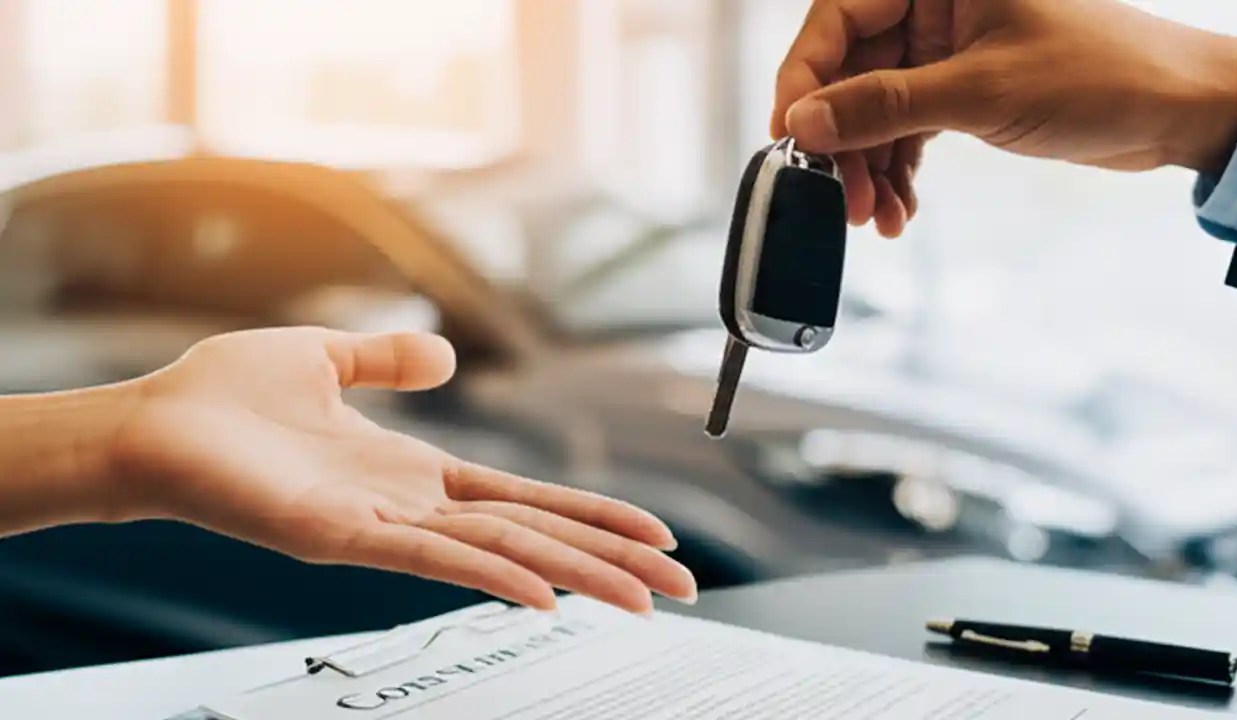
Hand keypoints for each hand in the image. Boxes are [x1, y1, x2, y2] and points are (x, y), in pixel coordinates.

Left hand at [108, 328, 696, 613]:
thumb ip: (389, 358)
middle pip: (531, 536)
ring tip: (643, 598)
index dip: (591, 517)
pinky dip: (493, 574)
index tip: (654, 536)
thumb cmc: (223, 398)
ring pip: (501, 553)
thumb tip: (447, 358)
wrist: (150, 423)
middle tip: (682, 588)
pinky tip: (546, 597)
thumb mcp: (325, 358)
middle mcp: (410, 507)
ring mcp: (381, 527)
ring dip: (575, 577)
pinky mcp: (342, 536)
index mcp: (413, 472)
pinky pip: (432, 559)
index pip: (523, 501)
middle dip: (609, 561)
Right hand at [773, 0, 1236, 236]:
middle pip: (850, 72)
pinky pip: (905, 128)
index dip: (805, 81)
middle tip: (838, 197)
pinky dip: (897, 171)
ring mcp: (945, 48)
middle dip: (842, 141)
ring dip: (868, 168)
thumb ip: (884, 106)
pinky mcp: (959, 86)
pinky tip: (897, 210)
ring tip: (874, 217)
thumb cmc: (1100, 73)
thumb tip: (806, 122)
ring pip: (873, 108)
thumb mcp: (981, 92)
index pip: (838, 19)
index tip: (791, 137)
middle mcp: (933, 5)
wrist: (1175, 109)